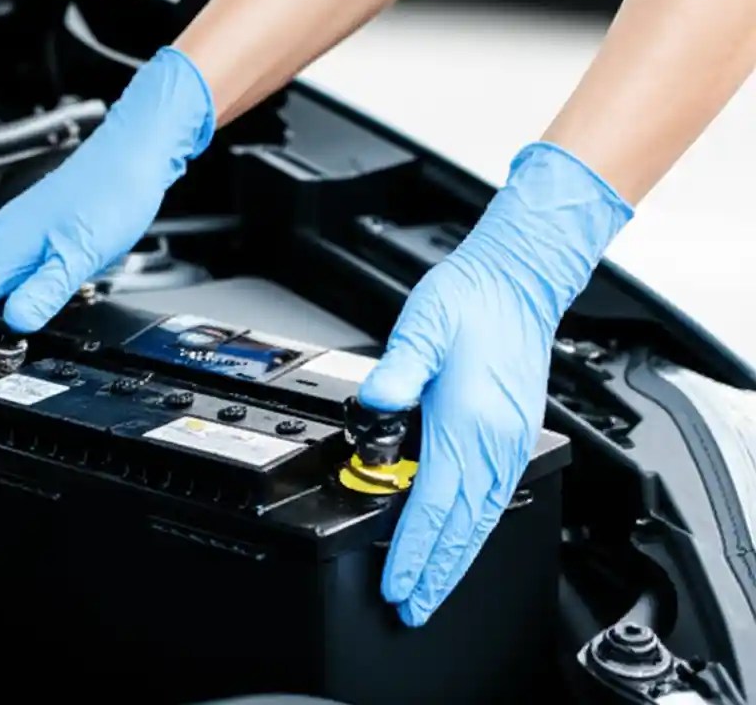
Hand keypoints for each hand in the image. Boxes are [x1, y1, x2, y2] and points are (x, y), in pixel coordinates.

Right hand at [0, 47, 214, 404]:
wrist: (134, 155)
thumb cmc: (111, 192)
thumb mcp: (80, 253)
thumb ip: (45, 291)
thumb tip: (16, 322)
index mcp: (3, 248)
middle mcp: (1, 243)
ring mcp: (16, 241)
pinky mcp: (35, 241)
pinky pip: (9, 284)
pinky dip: (7, 312)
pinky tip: (22, 324)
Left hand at [358, 142, 633, 626]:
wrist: (516, 282)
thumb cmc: (469, 302)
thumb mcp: (421, 327)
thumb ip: (397, 371)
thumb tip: (374, 401)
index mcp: (466, 423)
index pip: (434, 505)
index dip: (413, 551)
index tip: (397, 583)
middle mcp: (493, 442)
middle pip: (462, 527)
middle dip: (436, 573)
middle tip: (413, 608)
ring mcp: (508, 441)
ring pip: (482, 520)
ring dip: (458, 559)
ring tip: (436, 590)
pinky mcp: (513, 435)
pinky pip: (495, 499)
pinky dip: (477, 531)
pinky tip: (464, 542)